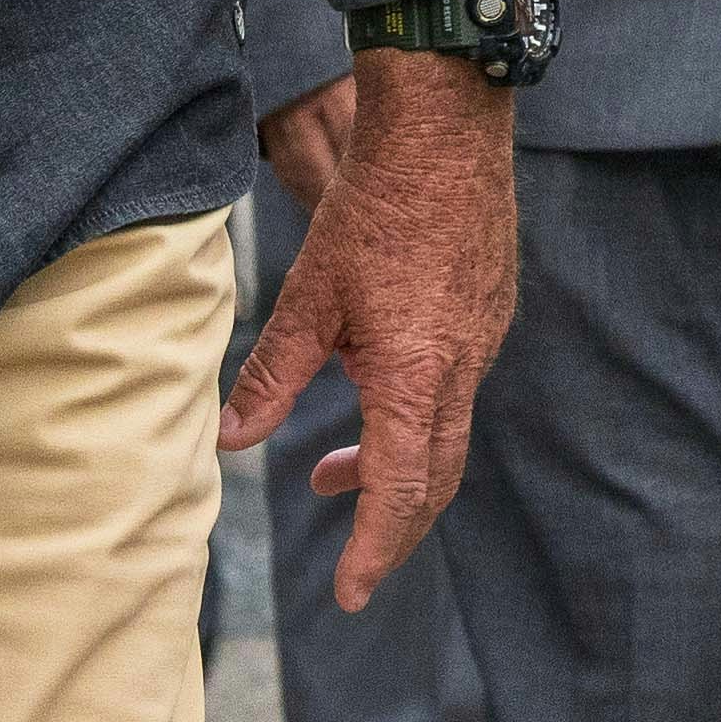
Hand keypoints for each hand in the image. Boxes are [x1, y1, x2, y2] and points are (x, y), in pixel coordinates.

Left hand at [221, 47, 519, 606]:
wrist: (446, 127)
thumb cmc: (374, 205)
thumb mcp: (308, 295)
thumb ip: (271, 377)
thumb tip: (230, 442)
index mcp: (416, 374)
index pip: (398, 490)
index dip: (374, 549)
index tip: (351, 594)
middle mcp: (462, 367)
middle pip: (436, 478)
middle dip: (392, 526)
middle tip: (353, 559)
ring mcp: (484, 338)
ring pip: (448, 432)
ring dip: (397, 466)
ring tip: (333, 469)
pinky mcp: (490, 309)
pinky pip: (459, 386)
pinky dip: (417, 414)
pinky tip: (376, 385)